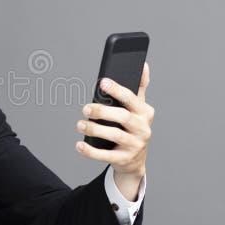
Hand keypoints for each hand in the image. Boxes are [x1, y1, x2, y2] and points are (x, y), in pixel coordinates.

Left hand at [75, 62, 154, 180]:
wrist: (135, 160)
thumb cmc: (133, 127)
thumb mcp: (139, 109)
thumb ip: (139, 88)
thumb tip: (143, 64)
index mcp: (145, 112)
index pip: (131, 98)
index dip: (117, 90)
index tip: (102, 82)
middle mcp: (143, 129)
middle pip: (122, 117)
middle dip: (102, 111)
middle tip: (85, 108)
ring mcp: (135, 145)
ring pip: (114, 135)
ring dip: (94, 129)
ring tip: (79, 124)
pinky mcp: (124, 160)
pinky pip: (106, 155)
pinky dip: (91, 151)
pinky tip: (79, 145)